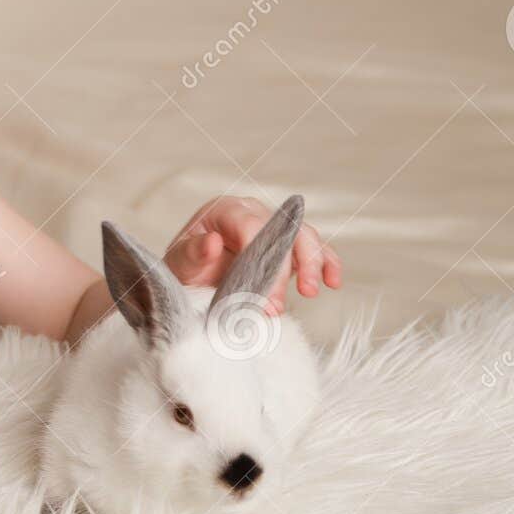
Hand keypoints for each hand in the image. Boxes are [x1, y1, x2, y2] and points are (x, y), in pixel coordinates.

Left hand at [163, 195, 341, 315]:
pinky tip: (333, 281)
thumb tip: (212, 242)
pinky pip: (314, 248)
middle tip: (277, 303)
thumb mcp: (180, 261)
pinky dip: (327, 263)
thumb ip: (193, 252)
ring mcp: (274, 227)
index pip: (250, 226)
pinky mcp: (288, 245)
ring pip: (304, 235)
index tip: (257, 293)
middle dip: (284, 268)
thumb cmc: (186, 265)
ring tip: (310, 291)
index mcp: (226, 210)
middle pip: (281, 230)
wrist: (192, 275)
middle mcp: (254, 212)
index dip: (258, 258)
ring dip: (312, 263)